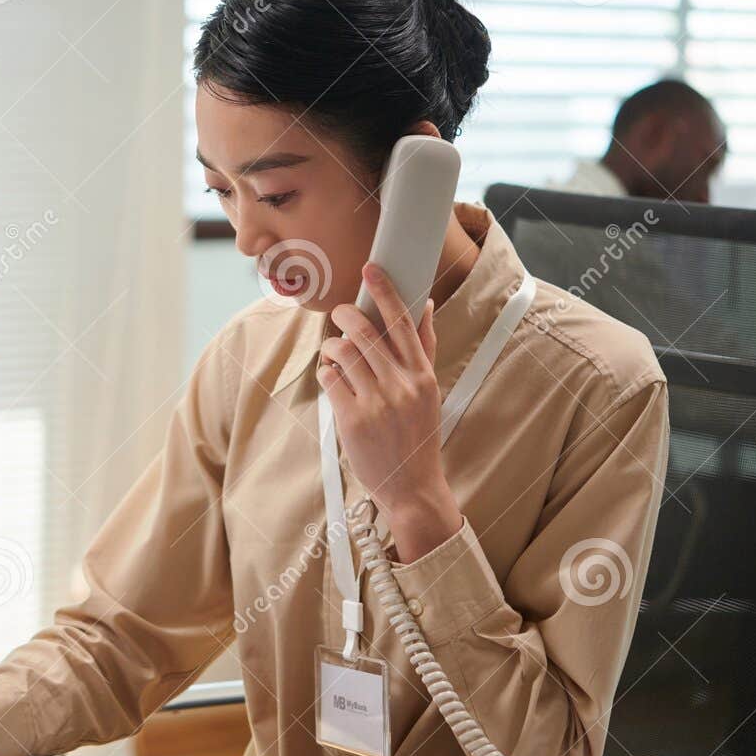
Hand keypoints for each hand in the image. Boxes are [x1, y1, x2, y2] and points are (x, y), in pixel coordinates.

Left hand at [317, 263, 461, 562]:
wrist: (411, 486)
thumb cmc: (417, 436)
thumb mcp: (429, 391)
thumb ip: (423, 349)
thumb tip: (425, 306)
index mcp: (423, 375)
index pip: (403, 323)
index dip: (384, 292)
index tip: (371, 269)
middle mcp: (401, 386)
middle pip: (365, 332)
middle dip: (346, 316)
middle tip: (340, 314)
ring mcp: (376, 403)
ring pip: (343, 352)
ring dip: (333, 346)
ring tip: (335, 353)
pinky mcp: (352, 419)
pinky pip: (329, 378)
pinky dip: (326, 372)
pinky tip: (332, 377)